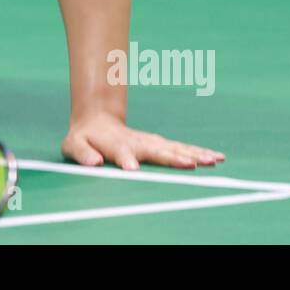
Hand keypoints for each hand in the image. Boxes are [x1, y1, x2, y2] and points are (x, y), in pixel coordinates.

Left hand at [62, 110, 225, 169]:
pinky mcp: (161, 145)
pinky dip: (199, 153)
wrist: (96, 120)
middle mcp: (138, 142)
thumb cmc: (84, 138)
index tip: (133, 169)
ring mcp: (152, 142)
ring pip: (176, 148)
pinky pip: (182, 149)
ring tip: (214, 160)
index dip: (126, 159)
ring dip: (195, 154)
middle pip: (157, 150)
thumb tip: (95, 163)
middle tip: (192, 164)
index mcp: (116, 144)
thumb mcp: (73, 145)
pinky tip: (216, 158)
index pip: (121, 152)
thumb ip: (83, 153)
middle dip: (174, 157)